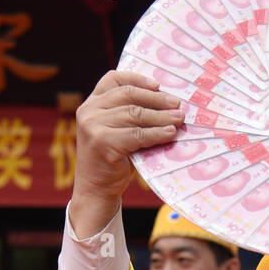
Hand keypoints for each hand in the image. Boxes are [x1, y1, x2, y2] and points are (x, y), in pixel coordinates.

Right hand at [70, 70, 183, 236]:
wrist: (96, 190)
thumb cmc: (113, 160)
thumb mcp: (118, 131)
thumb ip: (131, 115)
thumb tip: (168, 103)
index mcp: (91, 103)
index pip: (113, 79)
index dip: (137, 79)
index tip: (158, 85)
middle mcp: (88, 111)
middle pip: (129, 96)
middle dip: (157, 99)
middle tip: (178, 104)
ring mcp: (93, 126)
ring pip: (135, 114)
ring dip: (161, 117)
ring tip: (179, 119)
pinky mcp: (102, 142)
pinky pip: (136, 134)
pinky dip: (156, 133)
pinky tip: (170, 134)